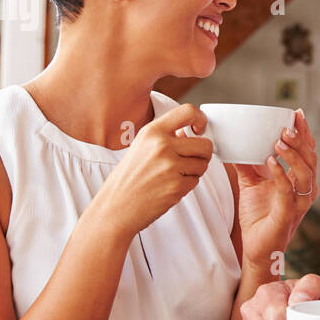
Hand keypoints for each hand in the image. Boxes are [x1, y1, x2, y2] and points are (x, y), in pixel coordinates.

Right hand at [90, 104, 212, 238]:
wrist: (115, 207)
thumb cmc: (128, 179)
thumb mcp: (141, 147)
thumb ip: (165, 137)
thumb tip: (192, 132)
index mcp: (152, 132)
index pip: (188, 112)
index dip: (201, 119)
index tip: (200, 129)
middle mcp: (162, 146)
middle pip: (204, 144)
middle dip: (202, 154)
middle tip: (189, 160)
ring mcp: (170, 167)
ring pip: (203, 164)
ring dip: (193, 172)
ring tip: (172, 176)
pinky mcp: (176, 186)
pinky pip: (195, 181)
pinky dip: (186, 185)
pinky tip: (168, 187)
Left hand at [231, 110, 318, 265]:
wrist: (256, 247)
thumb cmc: (259, 217)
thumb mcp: (251, 183)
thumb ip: (247, 163)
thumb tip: (235, 141)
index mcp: (299, 180)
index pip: (307, 152)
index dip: (304, 133)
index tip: (297, 115)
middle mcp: (304, 190)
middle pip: (311, 159)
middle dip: (301, 140)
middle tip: (286, 127)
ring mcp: (299, 202)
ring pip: (306, 173)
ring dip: (293, 155)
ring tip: (279, 141)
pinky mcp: (288, 213)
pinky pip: (288, 191)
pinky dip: (280, 174)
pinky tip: (270, 162)